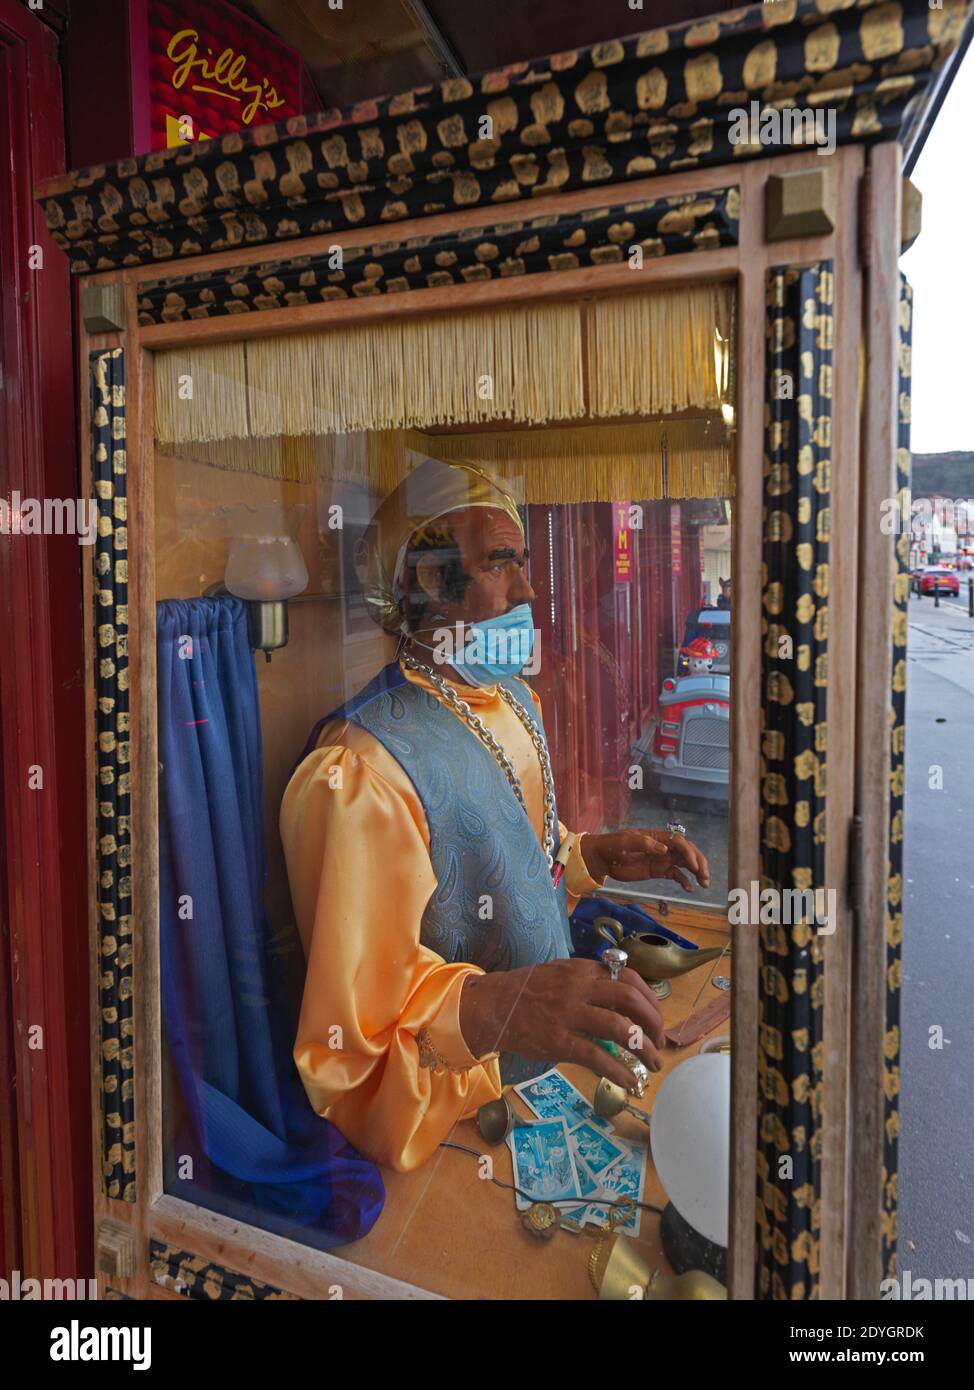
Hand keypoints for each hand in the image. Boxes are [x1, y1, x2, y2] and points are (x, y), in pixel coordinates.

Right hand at [457, 958, 664, 1092]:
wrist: (492, 1006)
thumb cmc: (528, 992)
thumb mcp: (561, 974)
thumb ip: (589, 981)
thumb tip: (622, 997)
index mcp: (582, 971)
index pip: (628, 978)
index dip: (650, 999)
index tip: (656, 1017)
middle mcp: (579, 989)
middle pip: (630, 1000)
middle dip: (653, 1023)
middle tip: (659, 1041)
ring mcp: (569, 1015)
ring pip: (619, 1028)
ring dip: (643, 1049)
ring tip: (653, 1064)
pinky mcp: (558, 1042)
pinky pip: (597, 1057)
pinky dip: (619, 1072)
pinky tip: (630, 1082)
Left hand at [580, 828, 709, 891]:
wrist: (602, 858)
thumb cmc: (612, 846)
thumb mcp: (625, 842)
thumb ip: (644, 844)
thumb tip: (664, 849)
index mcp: (657, 837)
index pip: (679, 842)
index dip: (689, 853)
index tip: (693, 866)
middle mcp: (663, 847)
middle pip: (687, 852)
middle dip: (699, 863)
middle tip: (705, 876)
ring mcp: (662, 859)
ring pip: (685, 864)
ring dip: (697, 872)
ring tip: (704, 884)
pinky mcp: (658, 871)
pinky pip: (675, 875)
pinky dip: (684, 881)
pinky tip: (689, 889)